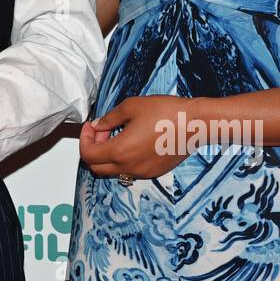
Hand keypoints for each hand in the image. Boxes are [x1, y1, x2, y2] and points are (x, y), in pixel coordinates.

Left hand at [79, 95, 194, 179]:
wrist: (195, 124)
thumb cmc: (166, 113)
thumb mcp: (131, 107)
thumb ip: (109, 118)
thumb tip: (97, 125)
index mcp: (120, 151)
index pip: (88, 155)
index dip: (84, 139)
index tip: (90, 127)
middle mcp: (130, 167)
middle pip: (96, 168)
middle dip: (93, 149)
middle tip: (100, 132)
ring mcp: (142, 173)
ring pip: (113, 172)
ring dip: (108, 156)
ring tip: (117, 135)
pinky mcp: (154, 173)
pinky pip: (130, 172)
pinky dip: (123, 160)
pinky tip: (132, 142)